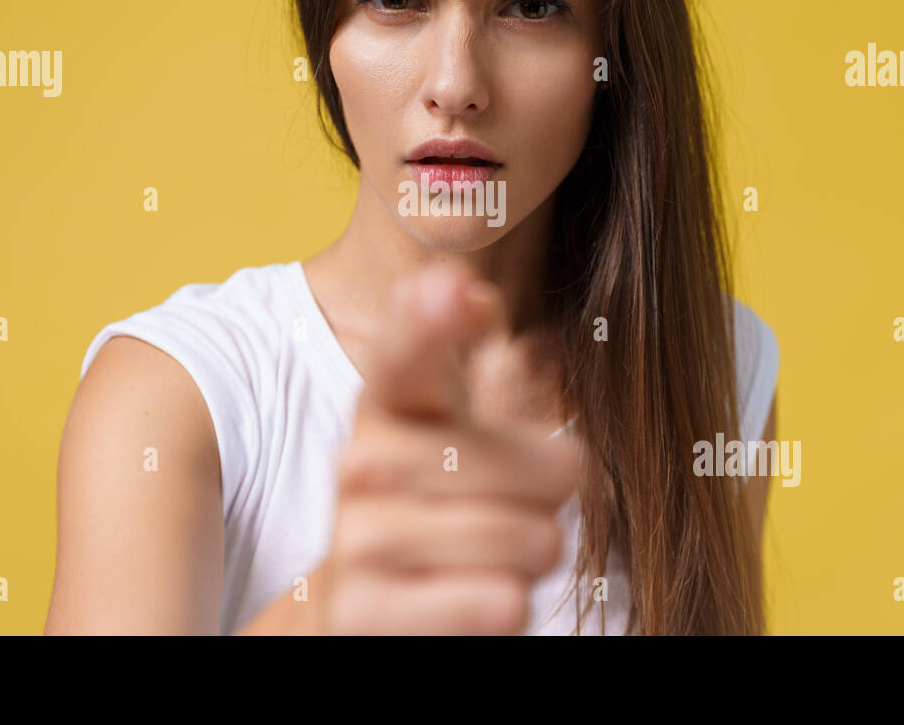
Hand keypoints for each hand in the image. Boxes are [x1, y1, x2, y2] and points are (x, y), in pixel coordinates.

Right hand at [316, 260, 580, 634]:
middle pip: (545, 469)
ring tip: (481, 562)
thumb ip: (500, 387)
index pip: (407, 353)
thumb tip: (499, 319)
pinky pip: (503, 603)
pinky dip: (503, 609)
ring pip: (533, 540)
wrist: (353, 616)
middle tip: (504, 512)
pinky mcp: (367, 614)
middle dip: (550, 502)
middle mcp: (363, 463)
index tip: (458, 287)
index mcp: (388, 406)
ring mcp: (359, 542)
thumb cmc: (430, 516)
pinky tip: (462, 603)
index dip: (433, 321)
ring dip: (529, 562)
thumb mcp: (461, 443)